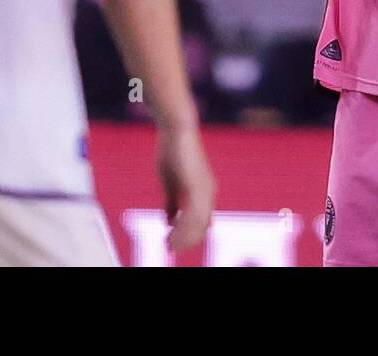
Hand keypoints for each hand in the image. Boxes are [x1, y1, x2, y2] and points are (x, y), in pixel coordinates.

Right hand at [156, 125, 214, 252]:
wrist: (176, 129)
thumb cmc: (172, 151)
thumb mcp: (169, 181)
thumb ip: (171, 202)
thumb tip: (169, 221)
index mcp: (203, 192)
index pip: (200, 222)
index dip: (187, 235)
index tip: (172, 243)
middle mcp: (208, 194)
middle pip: (201, 227)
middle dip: (185, 240)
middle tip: (169, 248)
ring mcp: (205, 191)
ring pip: (197, 225)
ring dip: (183, 237)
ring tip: (169, 245)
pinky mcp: (198, 187)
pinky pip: (193, 216)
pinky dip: (182, 228)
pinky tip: (171, 232)